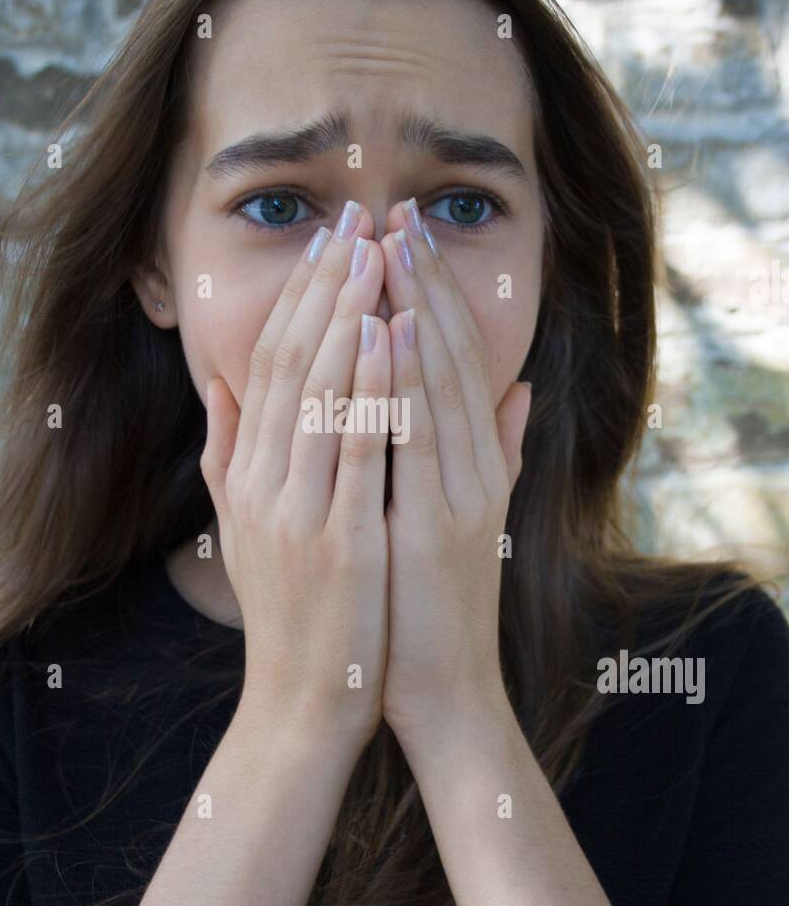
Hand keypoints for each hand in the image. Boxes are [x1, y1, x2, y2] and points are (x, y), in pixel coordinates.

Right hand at [202, 205, 391, 752]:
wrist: (302, 704)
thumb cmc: (287, 614)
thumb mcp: (240, 529)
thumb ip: (227, 454)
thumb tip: (219, 383)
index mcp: (244, 474)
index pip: (268, 365)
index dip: (299, 299)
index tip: (327, 242)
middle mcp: (260, 483)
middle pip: (291, 363)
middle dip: (325, 287)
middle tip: (354, 219)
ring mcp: (296, 511)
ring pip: (320, 393)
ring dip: (349, 315)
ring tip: (375, 252)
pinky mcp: (337, 541)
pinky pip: (355, 450)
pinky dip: (371, 388)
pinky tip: (388, 335)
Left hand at [378, 202, 530, 745]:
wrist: (443, 690)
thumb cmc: (433, 604)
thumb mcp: (469, 517)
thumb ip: (496, 452)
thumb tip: (517, 390)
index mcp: (475, 464)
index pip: (453, 362)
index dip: (430, 297)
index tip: (400, 238)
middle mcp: (475, 468)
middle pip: (449, 358)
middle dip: (419, 283)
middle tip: (392, 214)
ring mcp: (462, 495)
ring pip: (439, 385)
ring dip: (413, 310)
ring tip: (388, 247)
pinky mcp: (440, 527)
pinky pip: (418, 442)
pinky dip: (404, 381)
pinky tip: (387, 330)